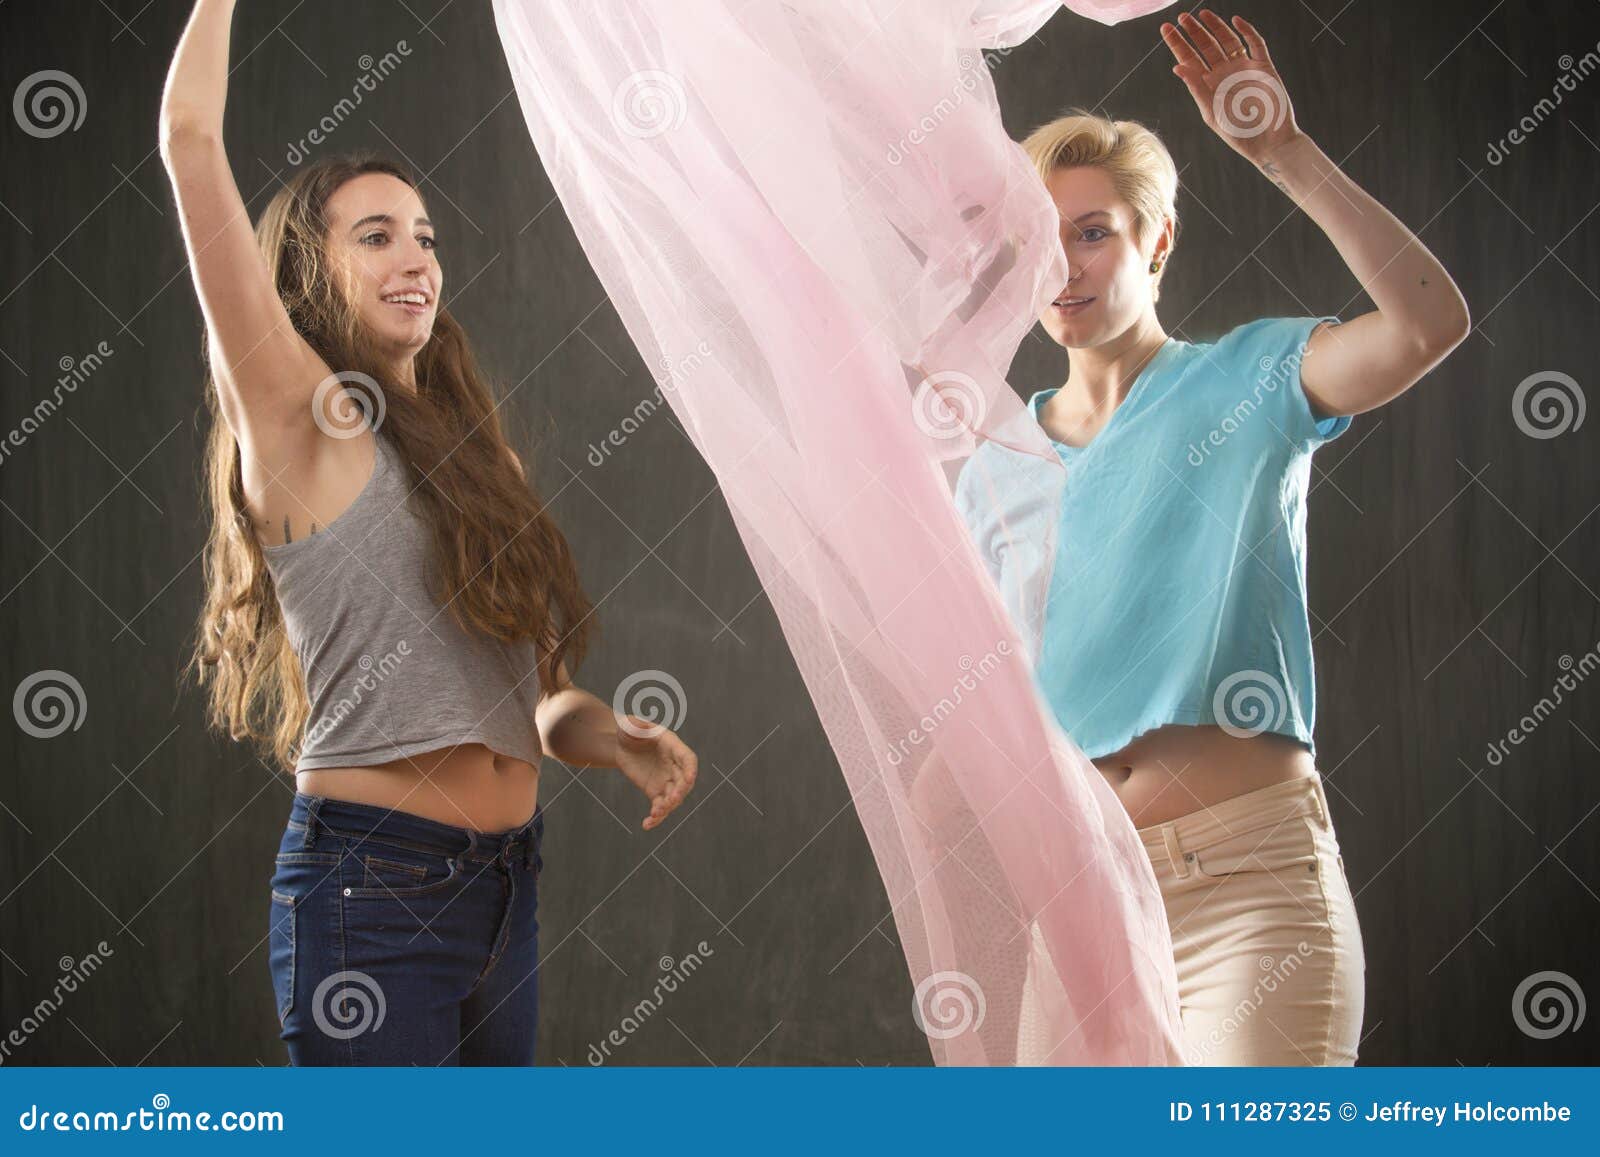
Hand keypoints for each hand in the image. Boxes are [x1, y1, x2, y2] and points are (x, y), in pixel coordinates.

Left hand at [615, 719, 698, 830]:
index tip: (690, 779)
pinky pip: (660, 806)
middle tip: (670, 801)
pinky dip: (656, 817)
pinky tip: (647, 824)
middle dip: (679, 792)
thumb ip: (634, 725)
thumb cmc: (630, 729)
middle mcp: (674, 765)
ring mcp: (666, 780)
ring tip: (654, 815)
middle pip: (684, 782)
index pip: (688, 759)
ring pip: (673, 798)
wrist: (621, 743)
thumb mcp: (630, 724)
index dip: (691, 769)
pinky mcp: (655, 791)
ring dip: (667, 807)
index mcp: (672, 746)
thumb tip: (637, 725)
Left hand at [1160, 11, 1302, 166]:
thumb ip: (1197, 88)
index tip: (1166, 28)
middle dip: (1194, 31)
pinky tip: (1235, 22)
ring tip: (1202, 14)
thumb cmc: (1239, 133)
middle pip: (1206, 46)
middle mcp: (1224, 74)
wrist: (1269, 142)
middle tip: (1182, 17)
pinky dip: (1247, 31)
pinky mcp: (1263, 66)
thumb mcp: (1212, 112)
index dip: (1178, 44)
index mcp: (1208, 85)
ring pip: (1228, 41)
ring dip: (1216, 27)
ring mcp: (1244, 68)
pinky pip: (1255, 43)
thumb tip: (1177, 67)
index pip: (1189, 59)